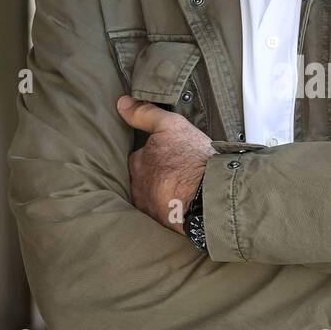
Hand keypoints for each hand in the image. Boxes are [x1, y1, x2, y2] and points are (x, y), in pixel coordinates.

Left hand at [116, 95, 216, 231]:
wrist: (209, 197)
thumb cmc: (191, 160)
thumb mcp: (170, 126)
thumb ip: (145, 114)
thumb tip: (122, 104)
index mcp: (138, 163)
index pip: (139, 157)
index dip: (153, 155)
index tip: (168, 155)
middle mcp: (138, 188)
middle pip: (144, 179)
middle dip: (155, 177)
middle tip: (175, 174)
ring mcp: (150, 209)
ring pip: (152, 198)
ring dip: (162, 195)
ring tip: (181, 191)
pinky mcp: (164, 225)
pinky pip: (164, 215)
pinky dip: (171, 210)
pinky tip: (184, 207)